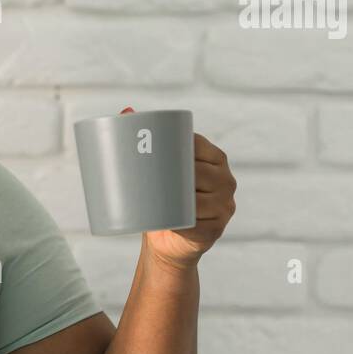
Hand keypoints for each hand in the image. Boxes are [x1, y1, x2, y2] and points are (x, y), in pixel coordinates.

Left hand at [119, 106, 236, 270]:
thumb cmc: (162, 199)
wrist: (167, 242)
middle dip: (177, 173)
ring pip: (201, 199)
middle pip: (200, 172)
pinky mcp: (215, 230)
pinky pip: (202, 225)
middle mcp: (226, 180)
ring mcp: (224, 206)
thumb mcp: (159, 170)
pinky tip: (179, 221)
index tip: (153, 147)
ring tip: (160, 197)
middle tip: (145, 174)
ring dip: (183, 199)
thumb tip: (126, 111)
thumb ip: (147, 142)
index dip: (178, 145)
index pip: (198, 145)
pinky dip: (189, 223)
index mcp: (216, 159)